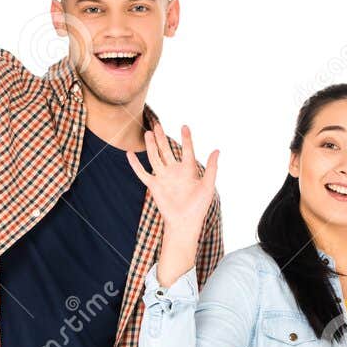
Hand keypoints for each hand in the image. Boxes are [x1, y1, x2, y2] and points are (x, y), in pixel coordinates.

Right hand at [126, 122, 218, 238]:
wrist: (184, 222)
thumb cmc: (198, 206)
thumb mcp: (207, 185)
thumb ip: (211, 168)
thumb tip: (217, 150)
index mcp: (189, 170)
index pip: (187, 150)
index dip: (186, 138)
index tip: (185, 126)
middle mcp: (175, 171)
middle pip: (167, 150)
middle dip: (162, 138)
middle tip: (157, 124)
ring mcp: (163, 177)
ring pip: (155, 157)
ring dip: (151, 146)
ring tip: (148, 133)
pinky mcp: (154, 185)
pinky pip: (142, 172)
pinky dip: (135, 164)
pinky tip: (129, 154)